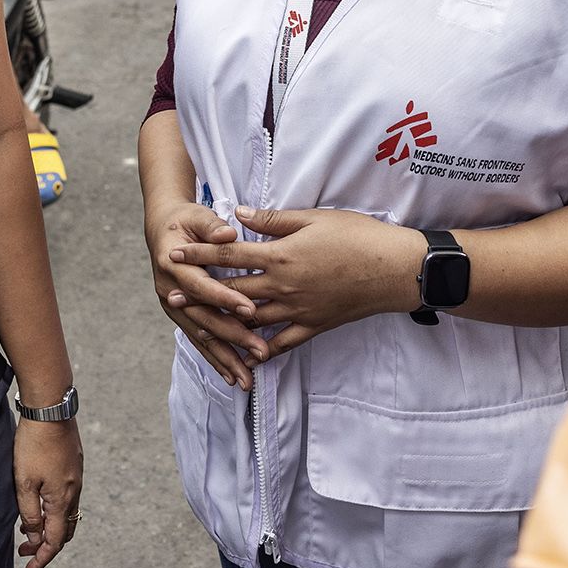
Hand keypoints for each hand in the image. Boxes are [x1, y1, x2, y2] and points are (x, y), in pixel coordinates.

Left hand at [14, 416, 83, 567]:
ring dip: (49, 527)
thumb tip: (34, 535)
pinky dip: (53, 510)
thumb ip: (29, 512)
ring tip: (27, 529)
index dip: (42, 559)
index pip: (55, 541)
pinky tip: (38, 503)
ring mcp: (76, 478)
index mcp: (62, 500)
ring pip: (66, 514)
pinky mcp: (74, 466)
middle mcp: (74, 492)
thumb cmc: (33, 444)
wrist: (51, 409)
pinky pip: (67, 498)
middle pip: (64, 531)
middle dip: (45, 545)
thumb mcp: (23, 482)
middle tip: (24, 551)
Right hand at [145, 200, 268, 389]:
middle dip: (233, 338)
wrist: (162, 230)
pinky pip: (200, 341)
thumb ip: (212, 226)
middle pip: (204, 319)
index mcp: (173, 265)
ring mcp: (174, 308)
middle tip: (259, 351)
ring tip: (247, 379)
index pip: (202, 286)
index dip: (225, 299)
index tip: (250, 311)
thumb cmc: (185, 221)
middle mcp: (170, 291)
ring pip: (202, 337)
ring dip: (225, 359)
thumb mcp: (196, 215)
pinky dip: (216, 359)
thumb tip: (227, 233)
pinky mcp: (181, 317)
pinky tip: (232, 376)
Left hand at [166, 207, 421, 353]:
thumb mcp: (314, 218)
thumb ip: (273, 219)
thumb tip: (239, 212)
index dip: (200, 253)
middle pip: (232, 291)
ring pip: (251, 321)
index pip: (230, 254)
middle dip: (200, 292)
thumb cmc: (357, 236)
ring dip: (223, 323)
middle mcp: (283, 287)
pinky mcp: (313, 326)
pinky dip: (262, 350)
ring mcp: (297, 310)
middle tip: (172, 294)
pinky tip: (246, 355)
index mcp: (281, 256)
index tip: (175, 253)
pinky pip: (282, 343)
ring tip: (200, 324)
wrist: (394, 270)